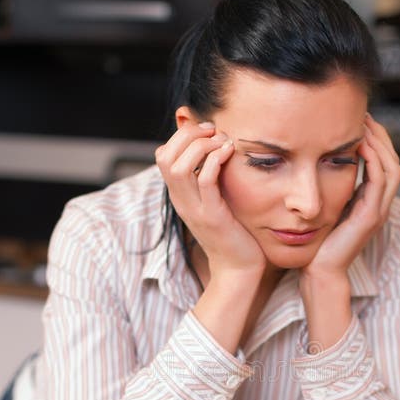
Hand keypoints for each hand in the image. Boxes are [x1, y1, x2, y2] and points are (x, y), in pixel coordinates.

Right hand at [155, 122, 265, 280]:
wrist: (237, 268)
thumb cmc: (231, 232)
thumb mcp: (214, 200)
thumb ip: (209, 177)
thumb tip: (213, 147)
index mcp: (179, 195)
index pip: (162, 156)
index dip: (181, 136)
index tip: (207, 131)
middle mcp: (181, 201)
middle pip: (165, 156)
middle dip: (188, 135)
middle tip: (213, 131)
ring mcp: (194, 209)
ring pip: (179, 167)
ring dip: (201, 146)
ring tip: (222, 142)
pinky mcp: (212, 216)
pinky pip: (205, 180)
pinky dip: (215, 160)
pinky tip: (229, 153)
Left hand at [301, 113, 399, 282]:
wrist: (319, 271)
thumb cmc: (318, 242)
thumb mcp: (327, 207)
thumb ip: (331, 188)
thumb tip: (319, 162)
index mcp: (370, 201)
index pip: (383, 162)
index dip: (376, 139)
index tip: (359, 120)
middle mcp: (379, 205)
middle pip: (393, 160)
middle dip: (381, 135)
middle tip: (364, 114)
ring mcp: (378, 211)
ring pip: (392, 168)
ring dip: (380, 143)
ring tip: (364, 124)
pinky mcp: (370, 217)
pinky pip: (379, 182)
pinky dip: (373, 161)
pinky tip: (360, 145)